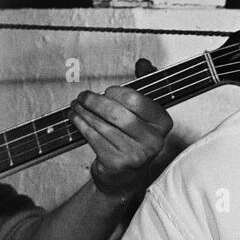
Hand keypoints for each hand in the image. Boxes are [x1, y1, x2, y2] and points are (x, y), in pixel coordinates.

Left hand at [70, 82, 172, 198]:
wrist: (125, 177)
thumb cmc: (133, 139)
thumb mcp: (143, 114)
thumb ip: (144, 87)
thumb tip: (144, 63)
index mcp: (163, 123)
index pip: (138, 100)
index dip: (119, 93)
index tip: (108, 91)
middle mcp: (153, 140)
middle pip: (118, 113)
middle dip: (96, 102)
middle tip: (84, 96)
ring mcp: (136, 154)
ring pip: (103, 125)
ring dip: (84, 112)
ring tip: (76, 105)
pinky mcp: (117, 163)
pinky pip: (94, 137)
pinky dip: (81, 125)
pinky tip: (76, 118)